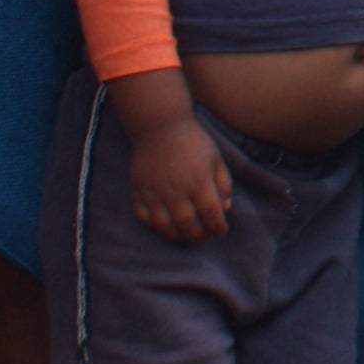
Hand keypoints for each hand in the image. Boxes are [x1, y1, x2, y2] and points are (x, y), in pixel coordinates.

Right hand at [124, 112, 229, 241]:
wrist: (160, 127)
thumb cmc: (193, 141)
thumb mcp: (216, 159)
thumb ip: (223, 184)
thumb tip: (225, 208)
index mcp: (199, 181)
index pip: (211, 213)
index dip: (217, 226)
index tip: (221, 230)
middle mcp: (176, 190)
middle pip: (187, 225)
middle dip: (199, 235)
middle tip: (205, 235)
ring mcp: (154, 192)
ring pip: (164, 226)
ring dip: (177, 236)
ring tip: (187, 234)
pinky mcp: (138, 191)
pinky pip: (143, 217)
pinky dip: (154, 226)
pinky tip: (165, 225)